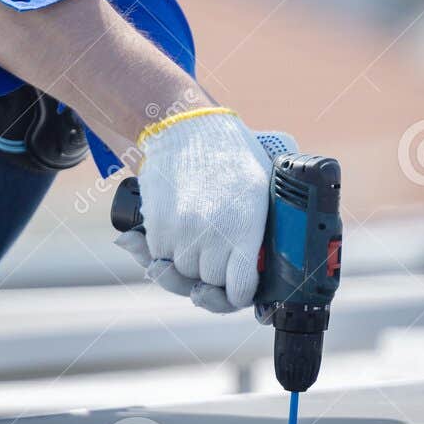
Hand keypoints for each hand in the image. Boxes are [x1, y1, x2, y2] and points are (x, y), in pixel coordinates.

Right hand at [114, 110, 281, 312]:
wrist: (188, 129)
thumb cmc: (232, 157)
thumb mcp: (263, 189)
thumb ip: (265, 231)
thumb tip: (266, 265)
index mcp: (247, 228)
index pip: (240, 290)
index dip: (238, 294)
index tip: (235, 287)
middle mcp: (214, 235)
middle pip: (207, 286)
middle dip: (209, 278)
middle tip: (212, 256)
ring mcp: (183, 232)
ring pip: (180, 274)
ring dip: (184, 264)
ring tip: (194, 238)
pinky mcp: (157, 226)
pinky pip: (157, 257)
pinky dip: (162, 251)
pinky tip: (175, 232)